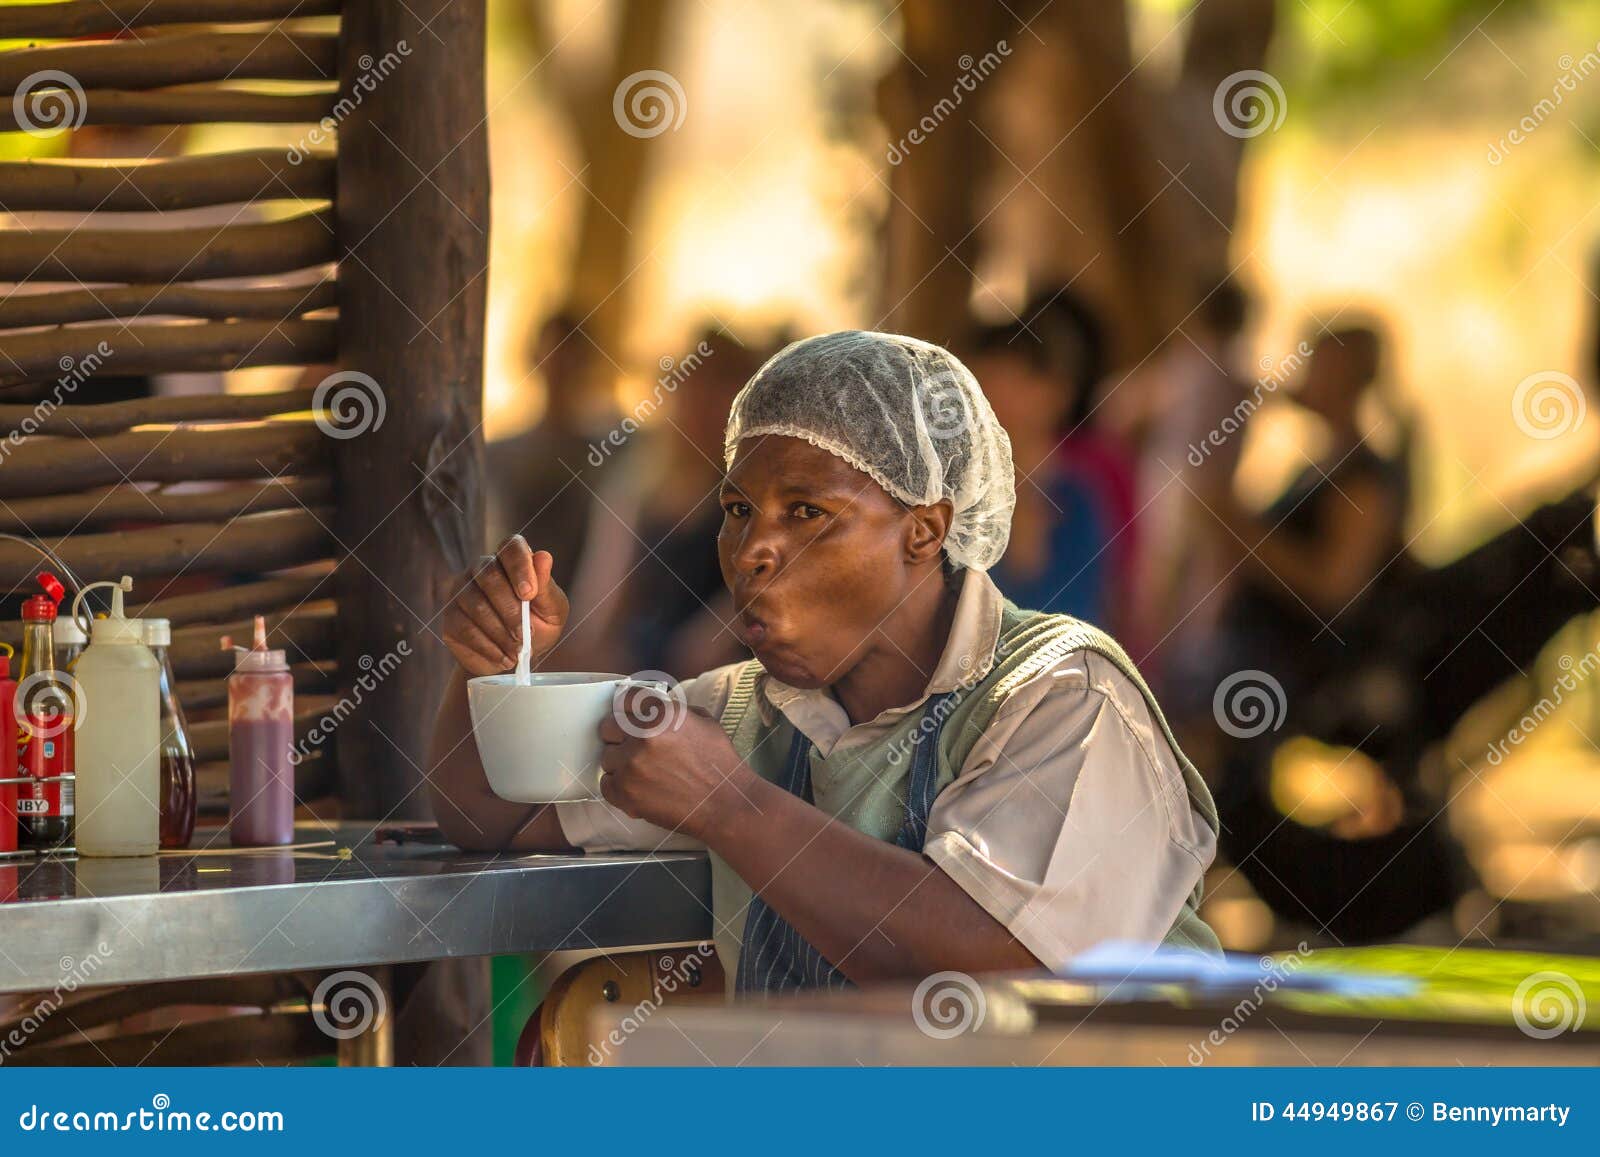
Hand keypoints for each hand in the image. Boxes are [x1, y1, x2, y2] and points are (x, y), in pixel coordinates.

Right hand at [442, 535, 568, 675]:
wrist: (515, 658)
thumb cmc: (538, 626)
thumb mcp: (552, 610)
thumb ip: (547, 587)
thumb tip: (544, 557)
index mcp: (511, 560)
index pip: (511, 547)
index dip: (520, 566)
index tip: (529, 593)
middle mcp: (482, 569)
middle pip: (490, 576)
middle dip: (510, 609)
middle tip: (525, 634)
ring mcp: (461, 591)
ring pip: (476, 605)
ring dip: (500, 632)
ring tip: (517, 651)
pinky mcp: (450, 617)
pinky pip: (464, 628)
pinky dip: (487, 646)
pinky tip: (503, 657)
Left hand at [597, 688, 759, 841]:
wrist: (725, 804)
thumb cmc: (718, 763)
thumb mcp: (703, 721)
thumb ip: (673, 709)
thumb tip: (651, 706)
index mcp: (662, 714)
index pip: (625, 699)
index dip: (626, 708)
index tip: (627, 716)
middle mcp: (642, 736)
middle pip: (608, 727)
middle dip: (619, 736)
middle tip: (633, 747)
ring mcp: (631, 765)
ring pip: (607, 757)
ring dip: (621, 763)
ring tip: (643, 772)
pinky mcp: (625, 793)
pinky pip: (606, 784)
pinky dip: (619, 787)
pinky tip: (638, 787)